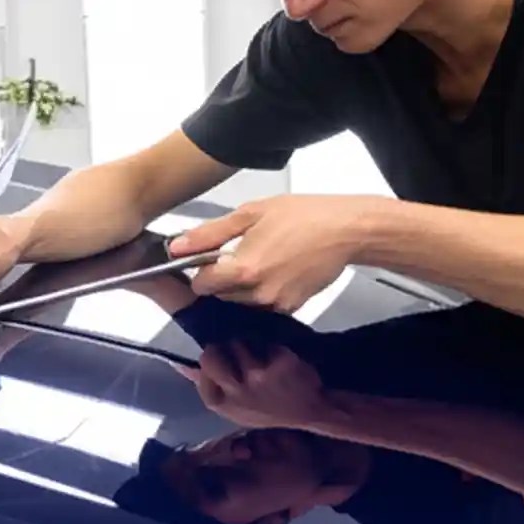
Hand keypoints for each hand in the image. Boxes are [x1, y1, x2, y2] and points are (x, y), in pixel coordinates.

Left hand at [168, 195, 382, 313]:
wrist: (347, 231)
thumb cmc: (300, 215)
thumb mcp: (250, 214)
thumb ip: (209, 234)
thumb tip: (176, 247)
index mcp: (242, 270)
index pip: (201, 284)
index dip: (202, 270)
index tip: (212, 256)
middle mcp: (256, 294)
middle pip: (220, 295)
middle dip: (223, 278)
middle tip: (241, 251)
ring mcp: (275, 305)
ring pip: (241, 302)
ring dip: (242, 286)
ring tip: (263, 257)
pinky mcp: (291, 308)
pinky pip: (263, 304)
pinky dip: (263, 291)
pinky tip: (278, 268)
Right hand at [182, 343, 328, 429]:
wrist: (310, 411)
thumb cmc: (267, 410)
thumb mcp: (233, 408)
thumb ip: (208, 386)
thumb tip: (179, 365)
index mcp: (222, 404)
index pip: (201, 368)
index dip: (213, 364)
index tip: (228, 371)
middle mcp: (236, 390)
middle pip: (212, 352)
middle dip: (223, 349)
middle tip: (237, 356)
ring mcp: (257, 375)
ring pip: (238, 343)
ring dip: (248, 347)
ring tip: (262, 363)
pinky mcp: (276, 361)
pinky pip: (263, 343)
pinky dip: (270, 349)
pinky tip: (278, 362)